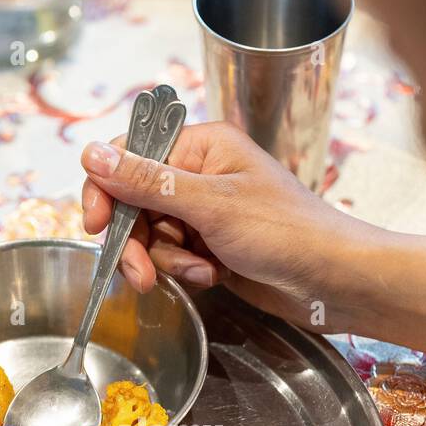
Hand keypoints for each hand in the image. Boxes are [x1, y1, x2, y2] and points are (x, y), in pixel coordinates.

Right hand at [80, 121, 362, 327]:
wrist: (335, 280)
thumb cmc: (287, 232)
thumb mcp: (211, 205)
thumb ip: (149, 182)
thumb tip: (90, 154)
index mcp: (202, 145)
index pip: (129, 155)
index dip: (106, 190)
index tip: (96, 226)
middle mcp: (200, 173)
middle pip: (134, 201)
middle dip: (136, 240)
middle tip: (141, 275)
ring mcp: (205, 211)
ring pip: (151, 233)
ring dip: (166, 259)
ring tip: (200, 272)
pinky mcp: (212, 245)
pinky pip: (173, 255)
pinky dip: (184, 270)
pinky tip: (212, 276)